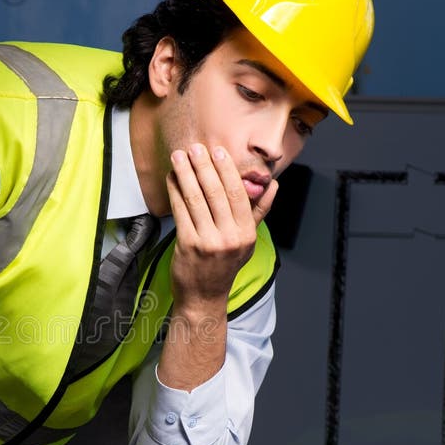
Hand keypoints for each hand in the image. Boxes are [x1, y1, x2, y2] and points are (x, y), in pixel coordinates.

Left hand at [166, 143, 277, 309]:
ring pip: (196, 199)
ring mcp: (208, 242)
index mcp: (246, 233)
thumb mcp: (247, 241)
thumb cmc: (224, 266)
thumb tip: (273, 185)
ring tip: (179, 156)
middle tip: (195, 147)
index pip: (237, 194)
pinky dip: (175, 191)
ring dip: (186, 174)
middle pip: (216, 193)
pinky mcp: (187, 245)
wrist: (204, 297)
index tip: (218, 151)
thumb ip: (259, 212)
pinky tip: (171, 178)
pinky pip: (180, 211)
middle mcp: (230, 237)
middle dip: (203, 166)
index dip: (227, 170)